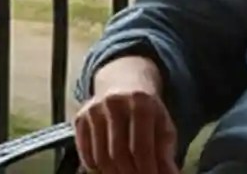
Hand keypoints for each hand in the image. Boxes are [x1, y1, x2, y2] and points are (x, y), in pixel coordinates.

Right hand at [74, 58, 178, 172]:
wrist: (123, 82)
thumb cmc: (147, 110)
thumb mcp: (162, 125)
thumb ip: (166, 153)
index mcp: (140, 103)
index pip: (141, 148)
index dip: (147, 170)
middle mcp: (113, 103)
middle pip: (119, 154)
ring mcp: (94, 110)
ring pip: (100, 156)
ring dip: (113, 173)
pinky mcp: (80, 117)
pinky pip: (85, 153)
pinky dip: (96, 167)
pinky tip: (108, 168)